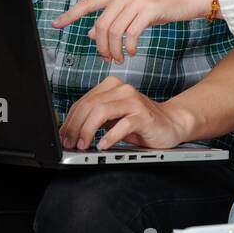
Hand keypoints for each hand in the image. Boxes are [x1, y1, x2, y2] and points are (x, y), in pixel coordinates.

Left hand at [51, 0, 210, 63]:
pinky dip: (128, 46)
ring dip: (114, 50)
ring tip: (119, 59)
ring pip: (114, 31)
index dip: (70, 15)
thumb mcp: (134, 11)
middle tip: (107, 59)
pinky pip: (131, 33)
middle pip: (101, 24)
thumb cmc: (162, 5)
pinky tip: (131, 52)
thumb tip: (91, 34)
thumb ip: (114, 20)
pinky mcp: (150, 8)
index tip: (56, 24)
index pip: (88, 3)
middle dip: (101, 46)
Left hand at [57, 76, 194, 151]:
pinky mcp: (144, 115)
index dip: (69, 121)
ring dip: (88, 131)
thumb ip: (95, 119)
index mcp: (111, 87)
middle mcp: (122, 90)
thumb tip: (69, 132)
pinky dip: (110, 137)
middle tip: (70, 144)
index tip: (62, 137)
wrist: (171, 124)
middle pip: (89, 105)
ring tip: (83, 145)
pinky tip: (102, 146)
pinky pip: (123, 125)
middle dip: (75, 127)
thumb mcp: (113, 119)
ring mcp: (133, 101)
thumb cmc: (140, 122)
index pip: (83, 102)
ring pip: (102, 112)